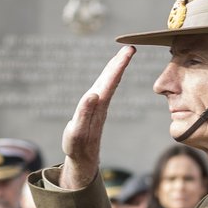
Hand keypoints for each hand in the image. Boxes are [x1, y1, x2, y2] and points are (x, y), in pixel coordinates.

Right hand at [60, 46, 135, 189]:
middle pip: (111, 79)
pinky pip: (104, 89)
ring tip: (123, 55)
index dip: (119, 65)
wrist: (83, 159)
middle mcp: (100, 103)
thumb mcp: (78, 131)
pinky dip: (108, 78)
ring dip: (115, 68)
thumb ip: (84, 113)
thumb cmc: (77, 146)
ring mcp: (98, 106)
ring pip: (109, 83)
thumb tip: (94, 94)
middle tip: (129, 47)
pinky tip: (111, 73)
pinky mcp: (94, 109)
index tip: (129, 51)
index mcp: (98, 106)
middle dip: (120, 63)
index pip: (111, 81)